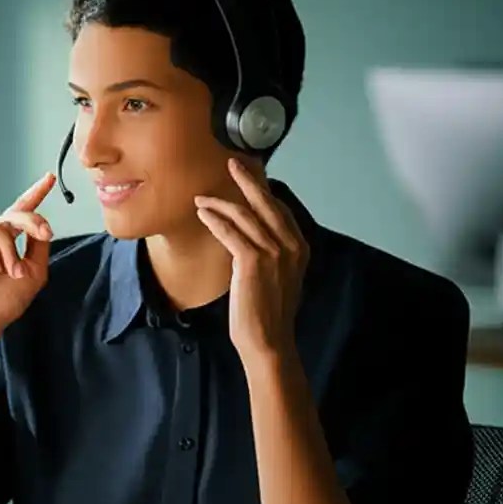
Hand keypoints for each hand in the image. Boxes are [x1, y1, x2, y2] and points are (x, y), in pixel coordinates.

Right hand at [0, 172, 56, 341]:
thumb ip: (39, 244)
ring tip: (8, 272)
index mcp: (6, 244)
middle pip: (15, 214)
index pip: (21, 214)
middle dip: (32, 222)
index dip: (35, 195)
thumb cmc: (5, 302)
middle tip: (45, 233)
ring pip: (0, 225)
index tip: (49, 178)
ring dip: (10, 250)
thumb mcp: (35, 271)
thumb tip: (42, 223)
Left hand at [193, 158, 307, 365]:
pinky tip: (203, 214)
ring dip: (220, 202)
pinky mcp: (253, 262)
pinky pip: (230, 232)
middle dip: (248, 180)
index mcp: (300, 247)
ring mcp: (274, 253)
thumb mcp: (278, 277)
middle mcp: (291, 246)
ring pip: (245, 214)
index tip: (248, 175)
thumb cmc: (269, 312)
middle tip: (231, 163)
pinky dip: (215, 220)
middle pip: (266, 202)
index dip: (263, 189)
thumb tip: (253, 236)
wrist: (269, 340)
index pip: (280, 208)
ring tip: (202, 198)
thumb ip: (272, 254)